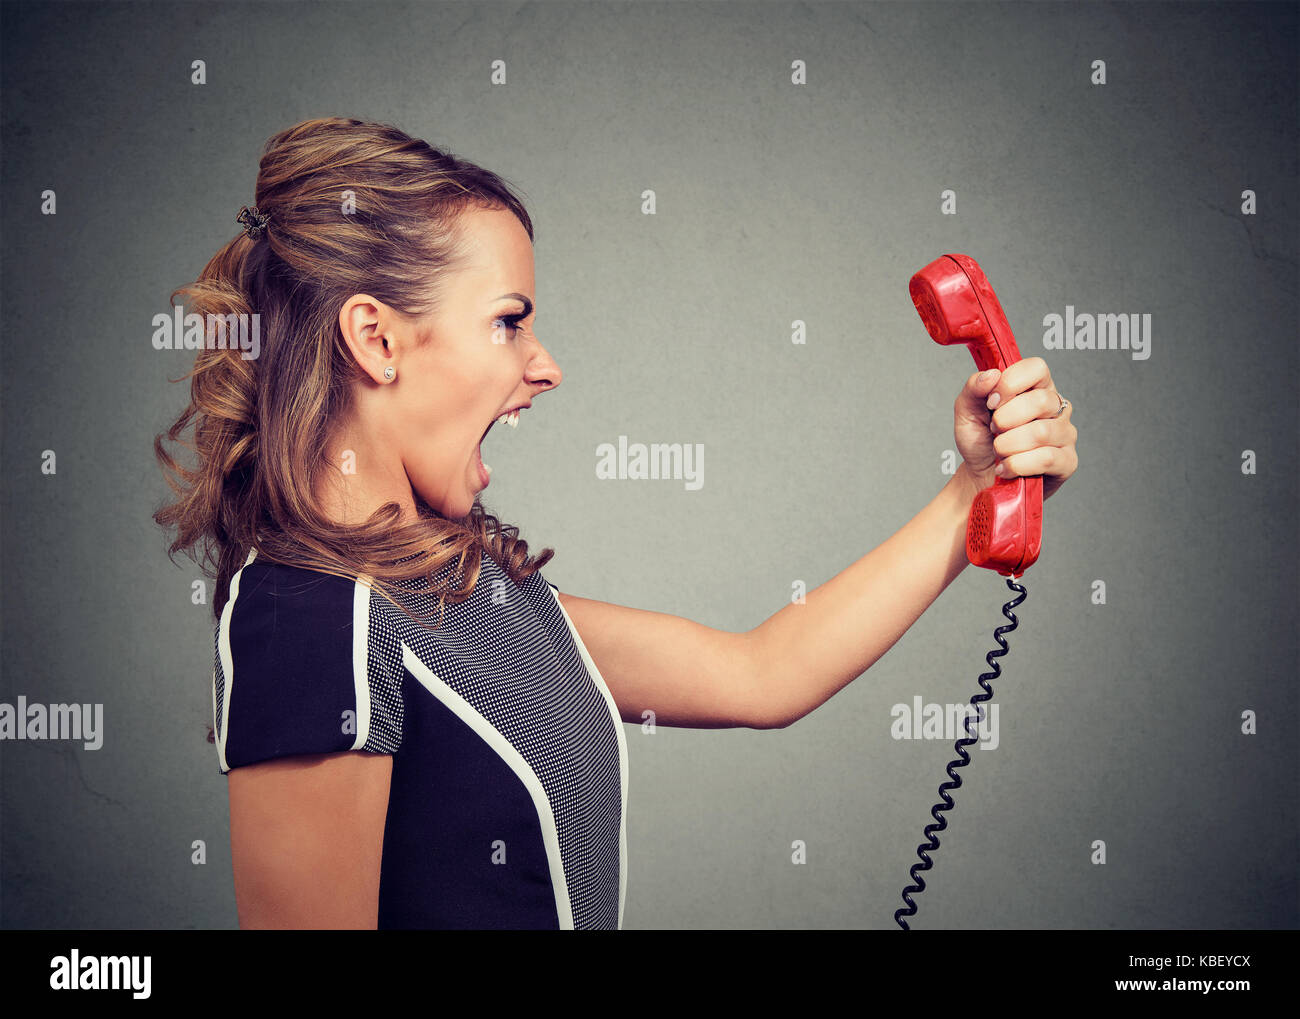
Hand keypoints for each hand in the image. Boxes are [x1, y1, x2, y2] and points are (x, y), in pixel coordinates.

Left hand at [954, 357, 1077, 499]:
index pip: (1037, 368)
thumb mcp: (967, 412)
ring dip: (1008, 445)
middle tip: (994, 431)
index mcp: (1035, 388)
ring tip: (998, 451)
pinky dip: (1016, 464)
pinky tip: (1005, 468)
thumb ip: (974, 388)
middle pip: (1041, 401)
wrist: (979, 477)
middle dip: (1006, 419)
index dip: (1011, 383)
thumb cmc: (980, 442)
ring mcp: (1065, 434)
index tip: (991, 402)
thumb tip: (991, 375)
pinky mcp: (1067, 461)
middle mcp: (1056, 408)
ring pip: (1041, 432)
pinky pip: (1046, 458)